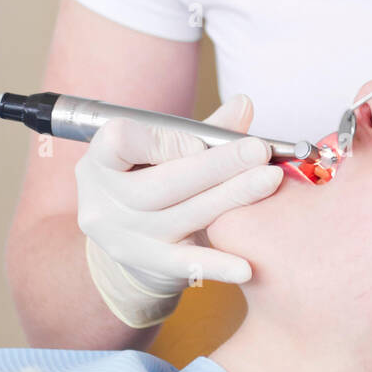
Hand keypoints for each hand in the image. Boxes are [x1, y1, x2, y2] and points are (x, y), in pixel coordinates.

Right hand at [76, 93, 282, 325]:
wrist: (126, 234)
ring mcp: (123, 237)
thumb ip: (203, 130)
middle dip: (216, 165)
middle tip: (259, 150)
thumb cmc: (150, 176)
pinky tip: (246, 267)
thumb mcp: (162, 148)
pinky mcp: (148, 265)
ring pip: (180, 217)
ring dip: (230, 197)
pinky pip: (184, 264)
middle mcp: (104, 201)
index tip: (201, 142)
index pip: (120, 142)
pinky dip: (217, 265)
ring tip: (269, 180)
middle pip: (161, 185)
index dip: (162, 142)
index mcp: (101, 160)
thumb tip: (244, 104)